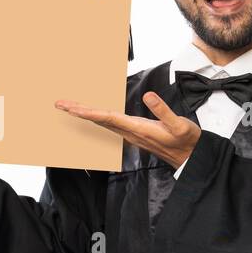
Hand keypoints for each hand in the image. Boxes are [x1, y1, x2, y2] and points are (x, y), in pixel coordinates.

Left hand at [54, 92, 200, 169]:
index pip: (108, 118)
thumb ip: (163, 111)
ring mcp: (131, 134)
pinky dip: (98, 116)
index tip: (72, 109)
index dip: (89, 112)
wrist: (191, 156)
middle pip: (99, 120)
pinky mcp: (135, 133)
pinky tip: (92, 113)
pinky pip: (110, 124)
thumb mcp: (179, 124)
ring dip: (86, 114)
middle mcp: (130, 133)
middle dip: (79, 112)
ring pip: (103, 122)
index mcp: (138, 129)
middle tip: (60, 104)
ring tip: (70, 107)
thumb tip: (148, 96)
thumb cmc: (186, 140)